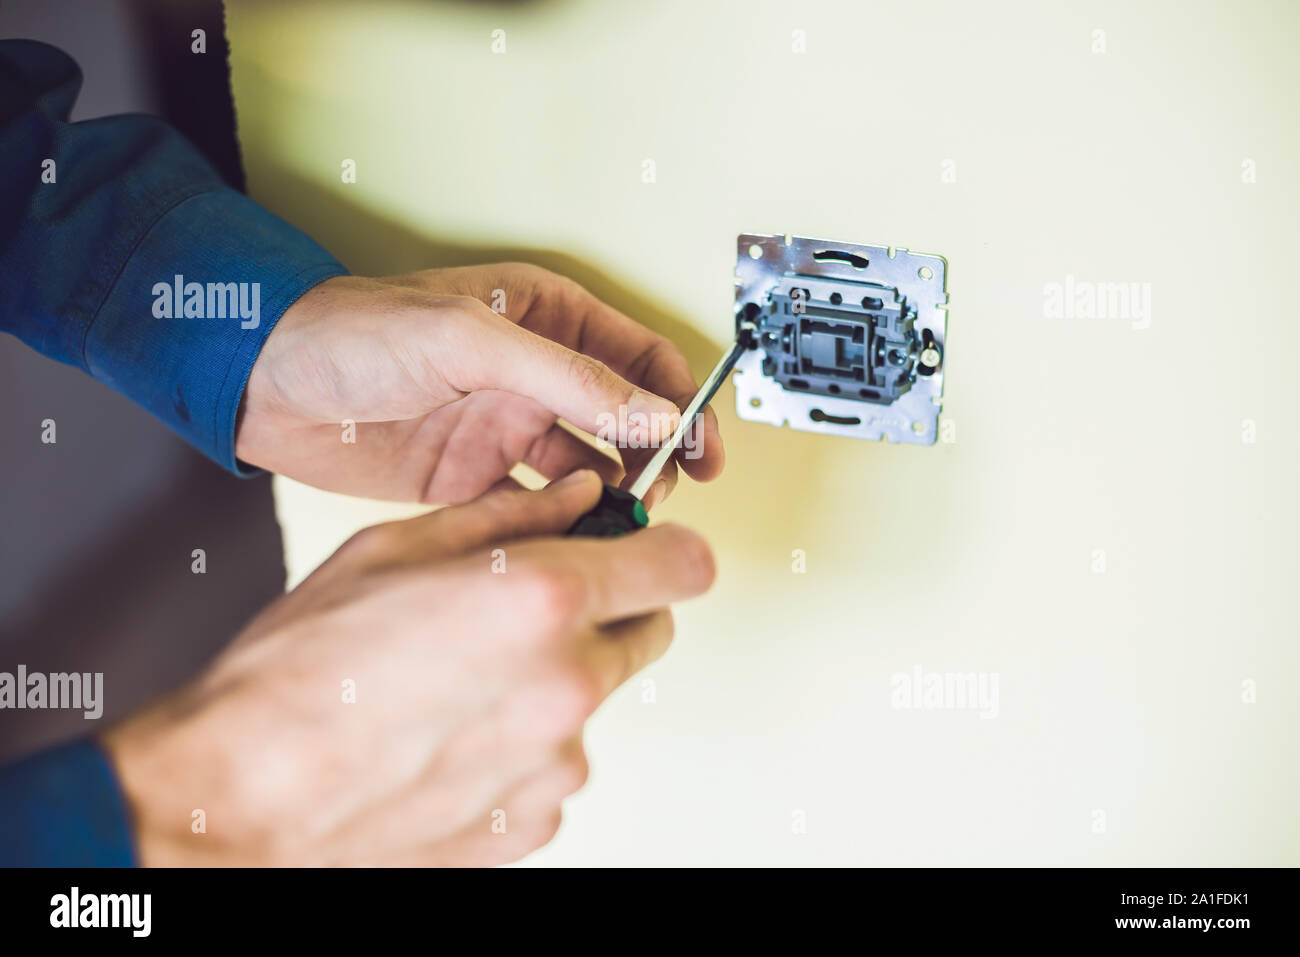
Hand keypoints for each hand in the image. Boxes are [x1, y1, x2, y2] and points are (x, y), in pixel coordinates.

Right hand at [99, 472, 714, 865]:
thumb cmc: (299, 676)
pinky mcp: (533, 818)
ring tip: (459, 685)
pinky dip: (521, 746)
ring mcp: (556, 763)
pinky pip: (553, 764)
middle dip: (608, 610)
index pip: (682, 564)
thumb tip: (574, 498)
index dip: (667, 549)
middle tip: (531, 610)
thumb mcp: (393, 551)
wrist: (243, 796)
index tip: (647, 548)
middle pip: (650, 630)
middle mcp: (566, 684)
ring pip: (592, 700)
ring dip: (552, 684)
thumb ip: (506, 516)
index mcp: (540, 601)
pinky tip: (449, 736)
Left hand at [235, 264, 725, 508]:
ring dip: (613, 497)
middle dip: (655, 460)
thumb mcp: (473, 341)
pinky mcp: (476, 475)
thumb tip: (653, 414)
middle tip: (660, 500)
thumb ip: (570, 379)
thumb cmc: (354, 331)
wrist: (266, 384)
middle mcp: (536, 373)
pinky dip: (562, 524)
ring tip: (621, 528)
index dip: (683, 404)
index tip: (701, 452)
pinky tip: (569, 541)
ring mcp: (507, 426)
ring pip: (589, 468)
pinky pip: (539, 504)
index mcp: (549, 318)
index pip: (642, 361)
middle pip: (626, 420)